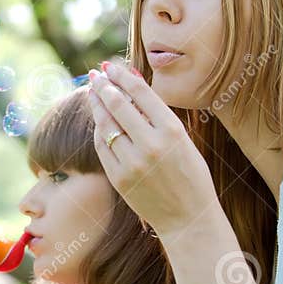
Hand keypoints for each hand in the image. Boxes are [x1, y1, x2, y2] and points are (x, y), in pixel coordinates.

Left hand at [87, 62, 217, 237]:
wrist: (188, 218)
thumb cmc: (190, 175)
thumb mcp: (183, 140)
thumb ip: (158, 115)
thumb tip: (133, 84)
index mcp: (172, 131)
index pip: (140, 93)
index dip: (122, 76)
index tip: (111, 66)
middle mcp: (151, 144)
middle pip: (118, 105)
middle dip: (104, 86)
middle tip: (95, 75)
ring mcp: (132, 162)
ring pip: (106, 125)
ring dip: (96, 105)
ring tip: (92, 92)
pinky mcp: (119, 178)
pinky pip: (102, 147)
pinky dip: (99, 130)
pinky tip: (98, 119)